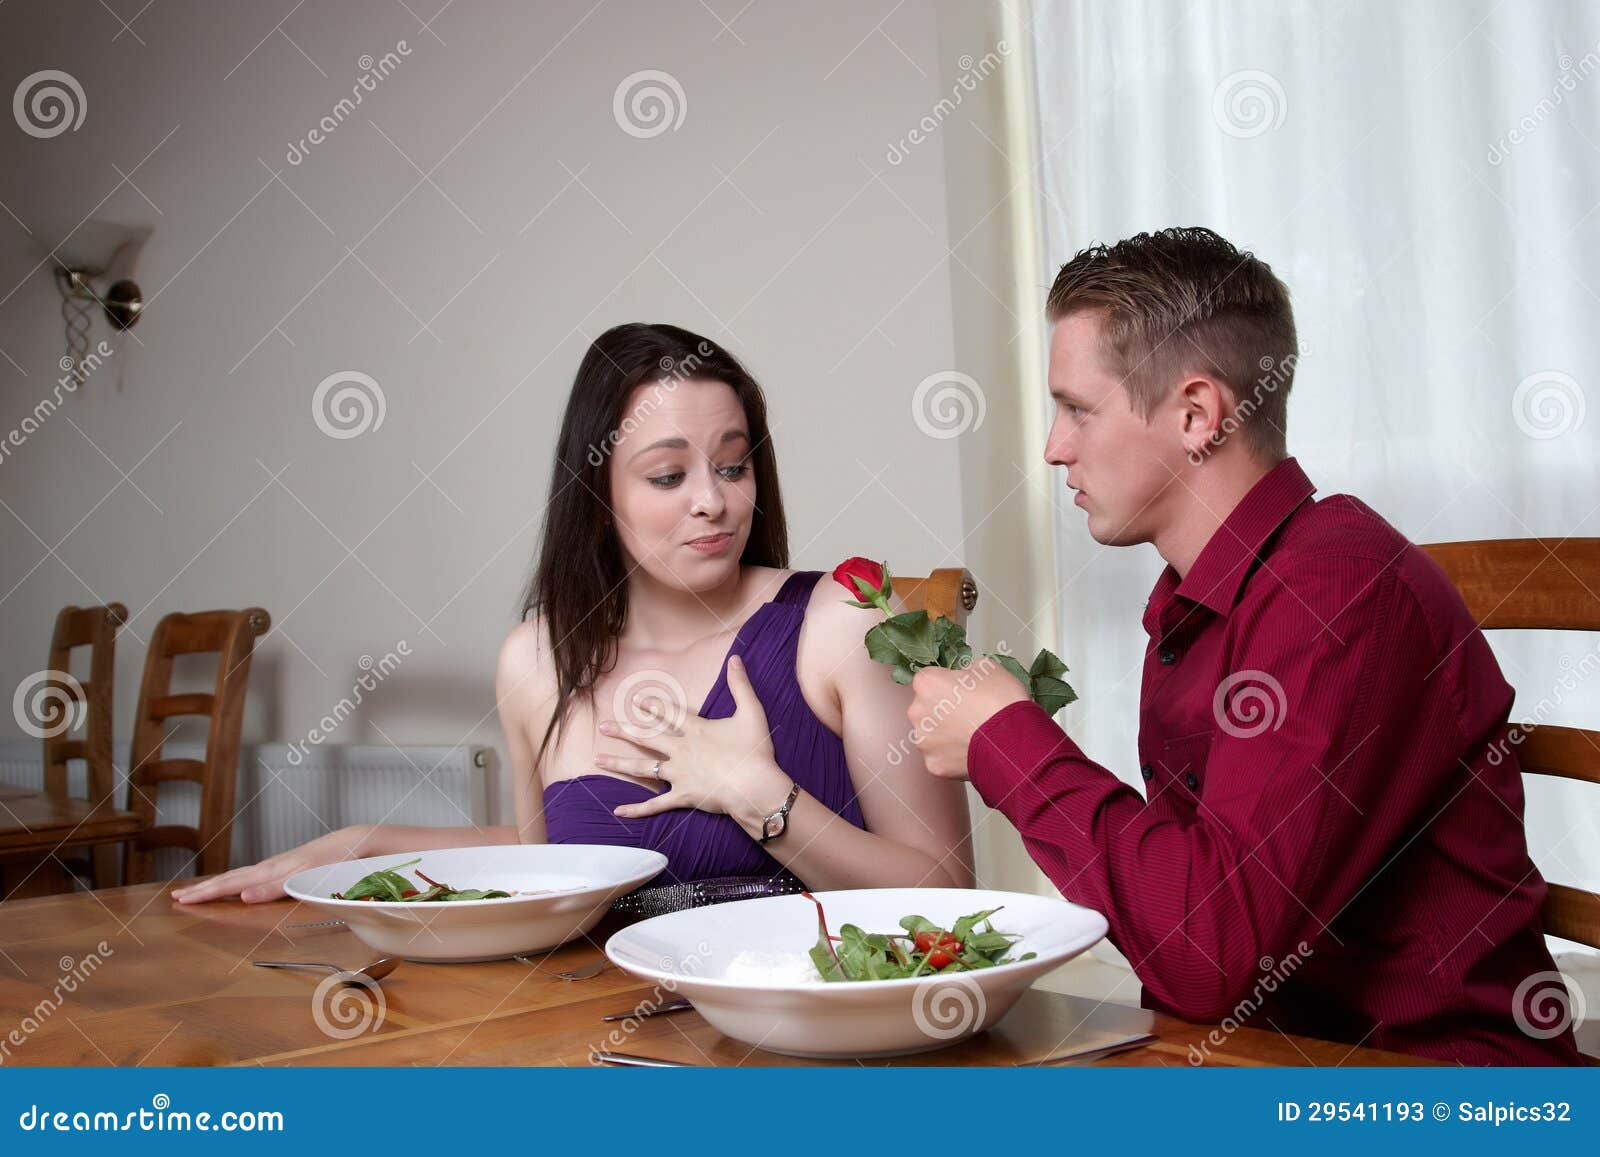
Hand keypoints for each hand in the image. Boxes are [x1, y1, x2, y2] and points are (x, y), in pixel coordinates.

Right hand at [169, 824, 374, 903]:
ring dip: (218, 884)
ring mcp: (280, 865)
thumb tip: (242, 896)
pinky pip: (254, 874)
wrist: (355, 843)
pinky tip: (239, 886)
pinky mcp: (289, 866)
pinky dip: (238, 881)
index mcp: (271, 871)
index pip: (230, 883)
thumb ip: (274, 888)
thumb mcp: (305, 877)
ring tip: (199, 891)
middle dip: (204, 889)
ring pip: (241, 875)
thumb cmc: (335, 862)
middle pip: (231, 878)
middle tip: (176, 898)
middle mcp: (272, 867)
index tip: (180, 900)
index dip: (205, 893)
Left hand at [597, 654, 792, 829]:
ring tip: (598, 759)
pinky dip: (637, 809)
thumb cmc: (755, 751)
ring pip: (643, 768)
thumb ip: (741, 685)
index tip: (636, 700)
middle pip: (647, 738)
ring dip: (619, 763)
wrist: (755, 786)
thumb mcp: (751, 712)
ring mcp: (679, 774)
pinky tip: (618, 811)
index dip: (653, 705)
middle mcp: (682, 750)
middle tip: (604, 726)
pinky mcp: (683, 796)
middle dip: (624, 730)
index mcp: (697, 730)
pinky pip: (655, 804)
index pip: (669, 714)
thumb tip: (736, 658)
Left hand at [907, 657, 1030, 778]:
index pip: (930, 679)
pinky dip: (952, 756)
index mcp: (927, 683)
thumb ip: (965, 671)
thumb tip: (964, 679)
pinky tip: (970, 751)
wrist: (1013, 740)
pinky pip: (941, 757)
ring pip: (932, 735)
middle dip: (943, 710)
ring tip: (972, 735)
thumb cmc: (1000, 701)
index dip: (948, 684)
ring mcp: (924, 741)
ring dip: (946, 734)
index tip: (963, 691)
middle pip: (927, 708)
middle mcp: (917, 712)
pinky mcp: (934, 764)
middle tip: (969, 714)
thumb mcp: (987, 668)